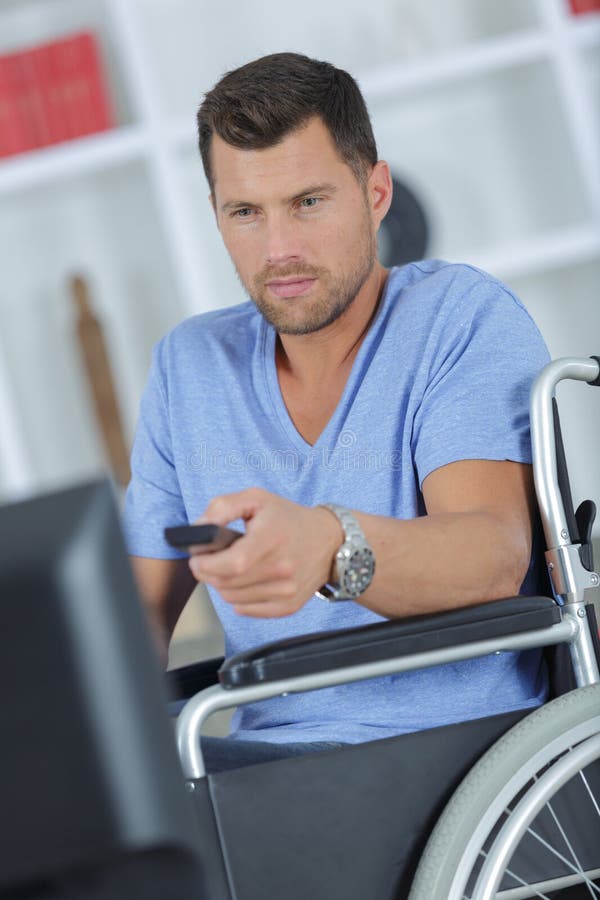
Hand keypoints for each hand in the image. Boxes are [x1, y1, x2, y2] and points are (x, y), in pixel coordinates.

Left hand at [188, 488, 341, 616]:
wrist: (330, 540)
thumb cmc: (288, 518)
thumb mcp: (256, 498)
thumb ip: (222, 507)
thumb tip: (198, 529)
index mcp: (271, 539)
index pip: (229, 564)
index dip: (204, 564)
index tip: (197, 557)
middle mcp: (281, 569)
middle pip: (225, 584)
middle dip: (208, 572)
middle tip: (209, 560)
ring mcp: (286, 590)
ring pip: (232, 599)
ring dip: (222, 585)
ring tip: (230, 567)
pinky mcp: (289, 605)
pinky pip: (247, 610)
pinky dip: (238, 598)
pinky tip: (245, 581)